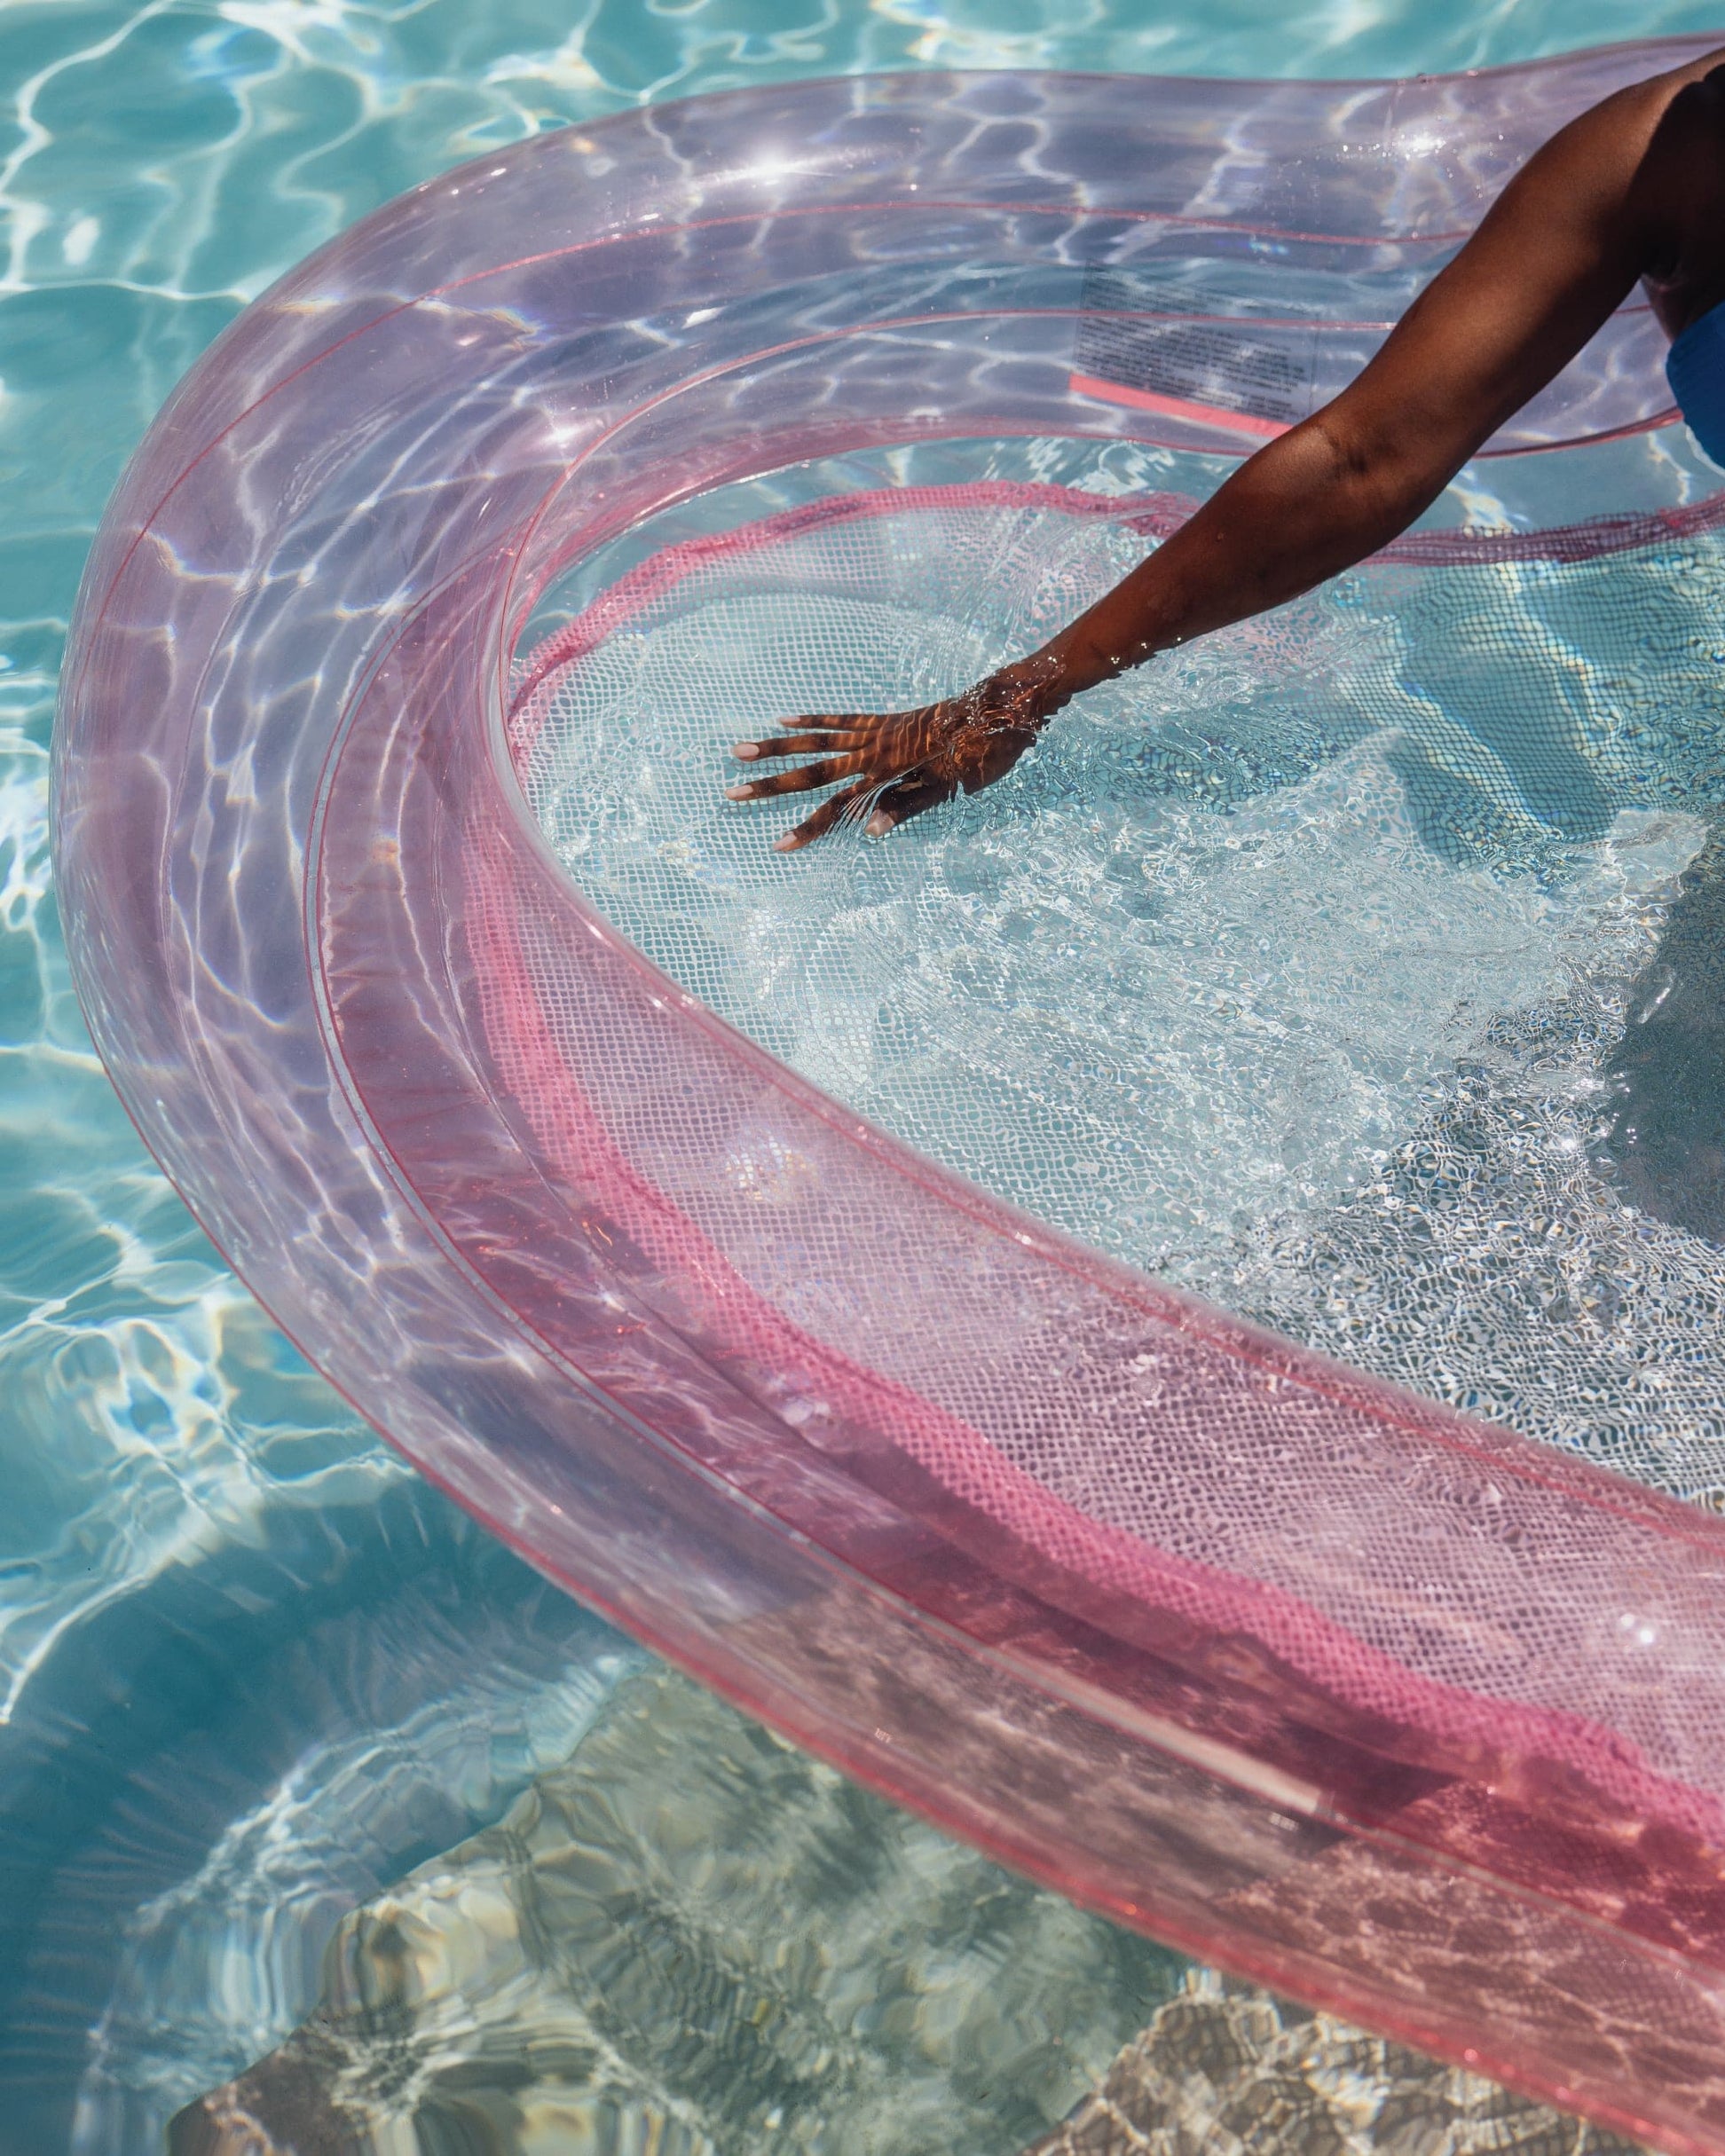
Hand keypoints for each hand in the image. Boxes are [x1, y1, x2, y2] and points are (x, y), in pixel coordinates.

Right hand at [725, 654, 1066, 851]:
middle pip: (812, 772)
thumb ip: (907, 806)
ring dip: (777, 748)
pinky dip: (813, 718)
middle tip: (732, 791)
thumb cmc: (984, 753)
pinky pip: (842, 717)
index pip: (837, 809)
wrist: (1003, 707)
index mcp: (888, 775)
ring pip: (815, 740)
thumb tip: (867, 831)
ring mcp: (877, 732)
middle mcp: (874, 752)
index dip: (808, 829)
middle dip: (771, 786)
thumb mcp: (952, 788)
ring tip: (742, 748)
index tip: (777, 846)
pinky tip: (786, 718)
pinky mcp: (886, 719)